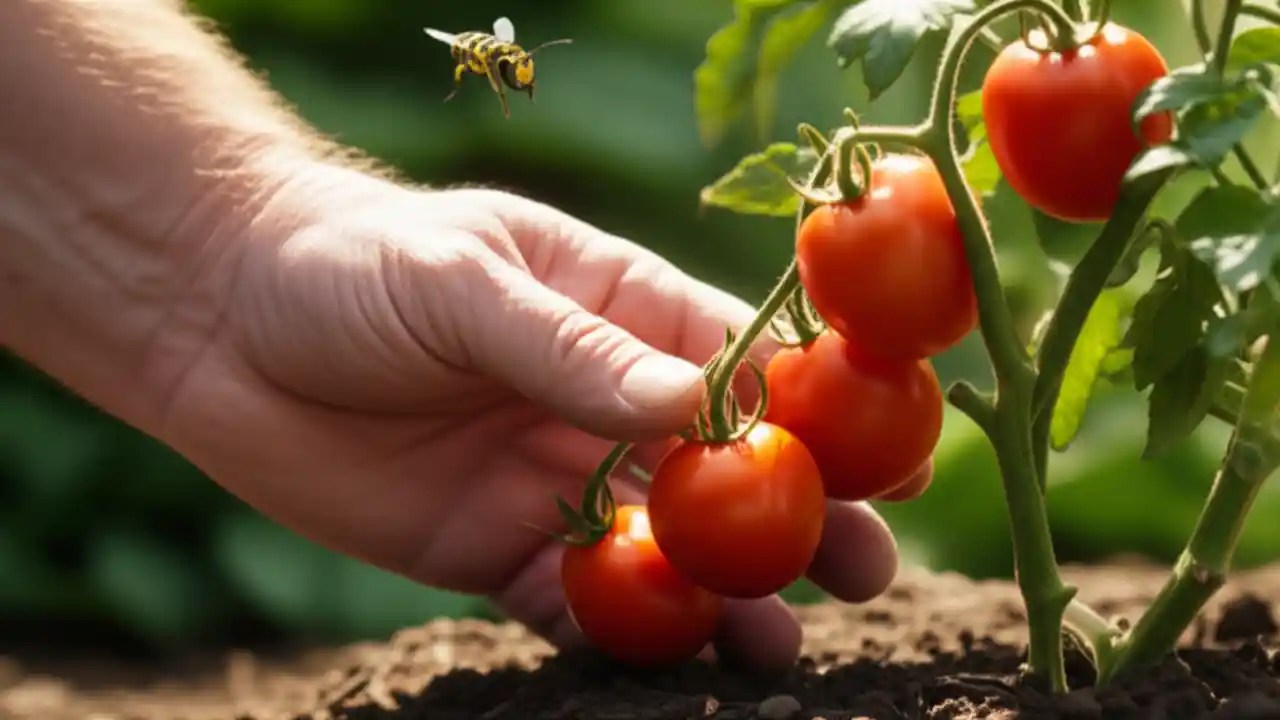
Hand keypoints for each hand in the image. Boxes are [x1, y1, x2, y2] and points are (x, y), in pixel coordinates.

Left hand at [131, 163, 905, 671]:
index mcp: (614, 312)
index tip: (888, 459)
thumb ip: (574, 348)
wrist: (219, 322)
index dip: (814, 410)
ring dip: (722, 595)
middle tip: (868, 571)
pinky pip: (568, 601)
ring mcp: (551, 483)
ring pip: (659, 549)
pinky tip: (663, 657)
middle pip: (721, 470)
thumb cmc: (350, 264)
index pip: (737, 363)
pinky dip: (614, 631)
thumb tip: (692, 406)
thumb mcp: (466, 282)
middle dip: (796, 518)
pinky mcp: (491, 550)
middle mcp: (598, 404)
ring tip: (779, 644)